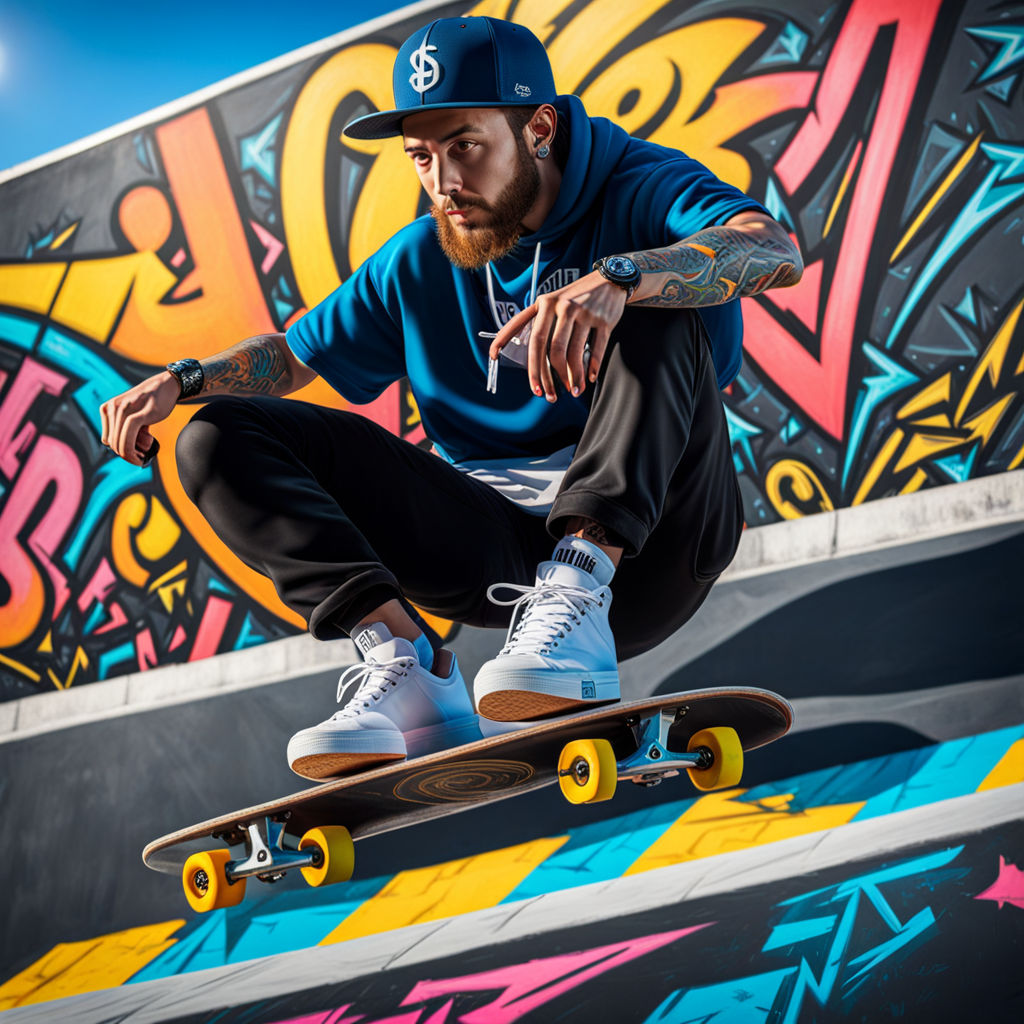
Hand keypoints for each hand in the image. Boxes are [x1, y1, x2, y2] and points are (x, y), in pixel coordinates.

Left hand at [100, 371, 179, 464]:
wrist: (166, 386)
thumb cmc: (151, 403)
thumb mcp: (132, 414)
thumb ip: (125, 429)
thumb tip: (125, 453)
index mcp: (107, 409)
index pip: (108, 440)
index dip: (122, 449)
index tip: (137, 452)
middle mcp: (112, 408)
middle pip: (113, 443)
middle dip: (128, 454)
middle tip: (143, 455)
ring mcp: (123, 410)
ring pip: (120, 443)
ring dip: (133, 454)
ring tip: (148, 446)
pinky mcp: (136, 414)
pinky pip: (128, 437)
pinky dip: (132, 451)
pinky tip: (143, 455)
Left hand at [489, 270, 626, 400]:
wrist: (610, 280)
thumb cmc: (578, 297)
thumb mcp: (555, 302)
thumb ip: (543, 324)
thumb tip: (536, 360)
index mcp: (544, 303)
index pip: (519, 324)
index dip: (503, 339)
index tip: (492, 356)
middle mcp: (561, 307)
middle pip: (546, 348)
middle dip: (543, 375)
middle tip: (545, 394)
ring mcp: (583, 313)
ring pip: (573, 354)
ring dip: (572, 377)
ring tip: (573, 390)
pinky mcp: (603, 320)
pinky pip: (595, 351)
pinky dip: (591, 368)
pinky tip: (589, 379)